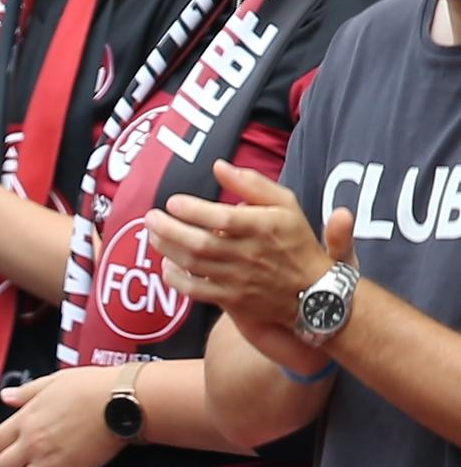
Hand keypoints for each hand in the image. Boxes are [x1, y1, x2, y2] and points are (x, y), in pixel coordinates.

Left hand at [154, 162, 339, 330]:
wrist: (314, 293)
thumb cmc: (296, 241)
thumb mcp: (286, 205)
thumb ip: (252, 184)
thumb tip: (219, 166)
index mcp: (264, 227)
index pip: (223, 219)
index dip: (193, 210)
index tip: (173, 201)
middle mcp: (250, 254)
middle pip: (200, 243)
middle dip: (169, 229)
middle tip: (151, 216)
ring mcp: (239, 279)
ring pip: (193, 265)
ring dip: (166, 248)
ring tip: (153, 233)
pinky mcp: (232, 300)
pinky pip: (195, 291)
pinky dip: (175, 278)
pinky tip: (166, 263)